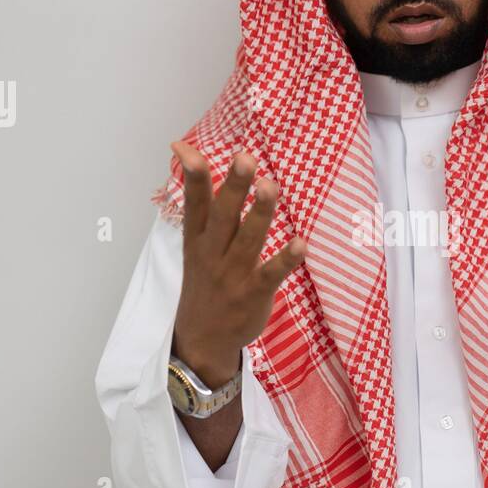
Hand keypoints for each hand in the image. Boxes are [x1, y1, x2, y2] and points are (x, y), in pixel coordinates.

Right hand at [170, 141, 306, 387]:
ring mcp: (233, 274)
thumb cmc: (205, 281)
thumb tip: (186, 154)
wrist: (202, 339)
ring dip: (260, 213)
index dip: (192, 176)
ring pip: (248, 239)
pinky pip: (271, 274)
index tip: (186, 147)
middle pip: (223, 215)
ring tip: (271, 186)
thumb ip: (201, 203)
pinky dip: (286, 260)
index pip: (194, 203)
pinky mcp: (254, 293)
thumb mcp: (195, 244)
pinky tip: (301, 244)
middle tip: (245, 158)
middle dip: (234, 186)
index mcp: (197, 239)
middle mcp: (213, 253)